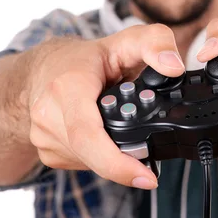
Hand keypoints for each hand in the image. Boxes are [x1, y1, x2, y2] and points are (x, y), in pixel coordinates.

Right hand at [27, 24, 184, 188]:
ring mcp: (43, 136)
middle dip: (125, 158)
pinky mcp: (46, 150)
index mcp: (67, 87)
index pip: (88, 135)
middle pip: (93, 154)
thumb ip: (156, 43)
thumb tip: (174, 67)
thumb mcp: (126, 39)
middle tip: (148, 158)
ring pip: (89, 161)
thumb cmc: (85, 57)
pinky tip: (104, 135)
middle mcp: (49, 114)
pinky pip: (81, 162)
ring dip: (112, 156)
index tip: (147, 177)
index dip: (117, 163)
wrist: (44, 67)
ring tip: (122, 130)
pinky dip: (99, 155)